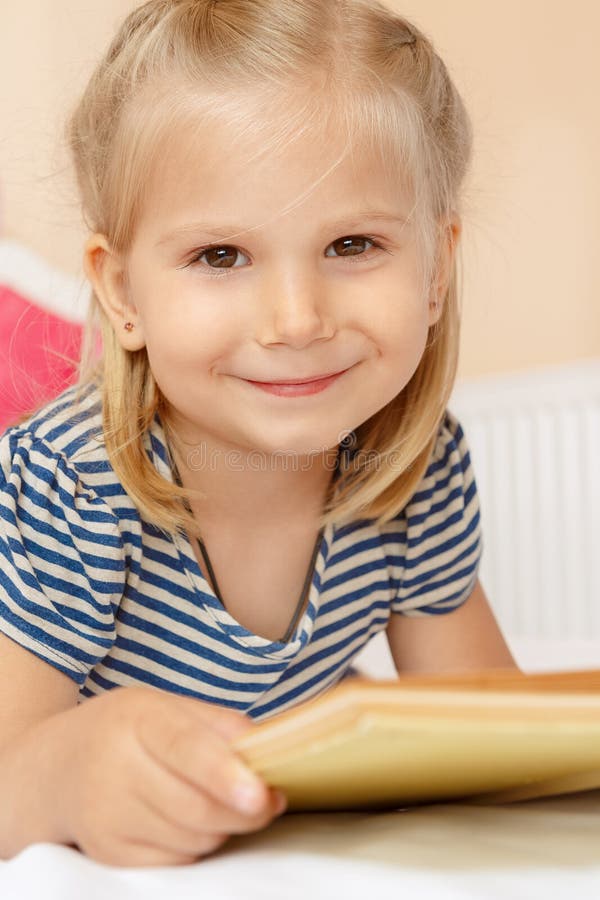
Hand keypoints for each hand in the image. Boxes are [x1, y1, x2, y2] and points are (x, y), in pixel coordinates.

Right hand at [56, 686, 285, 866]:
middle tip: (268, 800)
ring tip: (220, 801)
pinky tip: (188, 819)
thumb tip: (268, 752)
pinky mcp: (109, 852)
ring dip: (222, 826)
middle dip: (244, 811)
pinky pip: (176, 859)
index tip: (260, 795)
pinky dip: (197, 843)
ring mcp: (108, 816)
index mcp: (139, 718)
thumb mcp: (169, 707)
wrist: (57, 766)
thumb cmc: (128, 731)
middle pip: (196, 806)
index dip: (226, 775)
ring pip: (192, 838)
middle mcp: (115, 767)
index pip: (186, 748)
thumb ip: (220, 725)